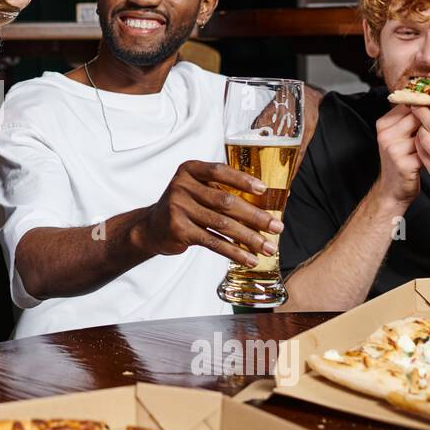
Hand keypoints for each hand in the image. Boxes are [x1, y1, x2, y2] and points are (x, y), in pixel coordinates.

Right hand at [141, 160, 282, 267]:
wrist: (152, 227)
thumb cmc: (184, 206)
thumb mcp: (197, 189)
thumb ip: (221, 189)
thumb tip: (267, 203)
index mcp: (189, 170)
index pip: (219, 171)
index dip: (242, 180)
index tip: (264, 190)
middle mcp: (182, 186)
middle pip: (225, 201)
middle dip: (255, 216)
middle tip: (276, 227)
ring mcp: (178, 208)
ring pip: (222, 224)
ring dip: (249, 238)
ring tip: (268, 247)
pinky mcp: (179, 230)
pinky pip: (213, 241)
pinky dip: (234, 252)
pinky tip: (248, 258)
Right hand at [372, 105, 421, 209]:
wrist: (393, 190)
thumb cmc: (403, 161)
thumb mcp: (402, 138)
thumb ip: (415, 121)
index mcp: (384, 124)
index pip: (410, 105)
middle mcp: (386, 134)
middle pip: (418, 116)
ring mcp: (393, 149)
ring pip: (425, 133)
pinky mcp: (403, 163)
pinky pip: (428, 151)